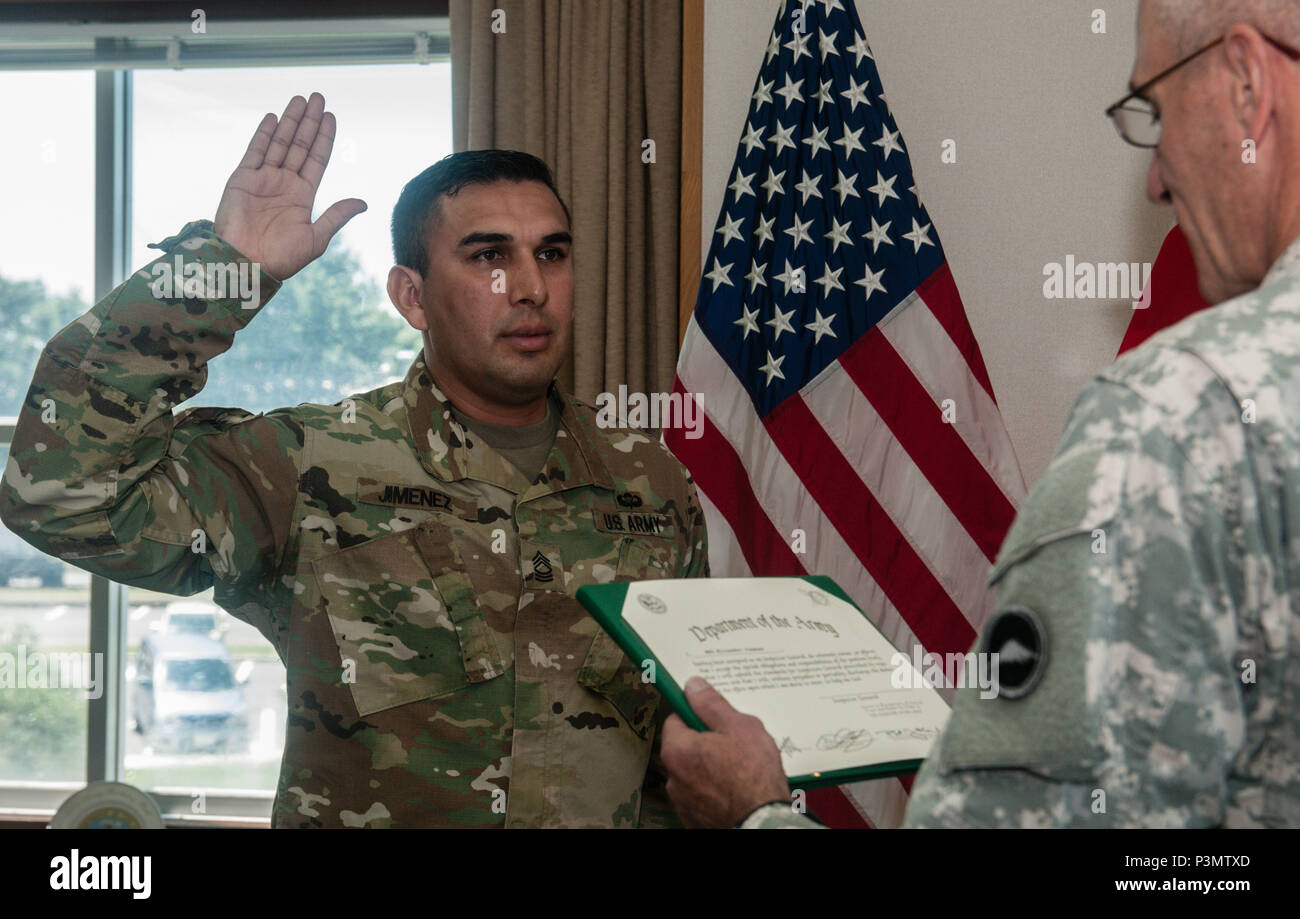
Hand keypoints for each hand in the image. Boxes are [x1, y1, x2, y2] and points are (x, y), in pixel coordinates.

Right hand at [213, 92, 366, 279]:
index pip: (317, 159)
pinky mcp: (242, 179)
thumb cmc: (281, 259)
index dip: (325, 138)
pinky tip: (274, 117)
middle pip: (300, 145)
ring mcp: (263, 179)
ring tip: (300, 99)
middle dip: (310, 122)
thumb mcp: (316, 238)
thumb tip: (363, 203)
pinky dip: (263, 134)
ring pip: (279, 143)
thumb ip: (336, 216)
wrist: (245, 265)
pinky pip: (255, 151)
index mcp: (303, 196)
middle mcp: (284, 183)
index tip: (332, 117)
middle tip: (318, 97)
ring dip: (291, 121)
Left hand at [660, 677, 791, 827]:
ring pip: (694, 774)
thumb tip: (693, 686)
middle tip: (735, 743)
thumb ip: (711, 705)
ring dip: (710, 769)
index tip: (712, 716)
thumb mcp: (738, 727)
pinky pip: (702, 796)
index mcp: (677, 750)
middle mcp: (673, 778)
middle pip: (685, 748)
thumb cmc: (753, 777)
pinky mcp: (695, 820)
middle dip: (706, 743)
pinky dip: (715, 791)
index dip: (697, 714)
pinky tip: (737, 790)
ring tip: (740, 770)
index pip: (676, 719)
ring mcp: (683, 802)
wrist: (763, 822)